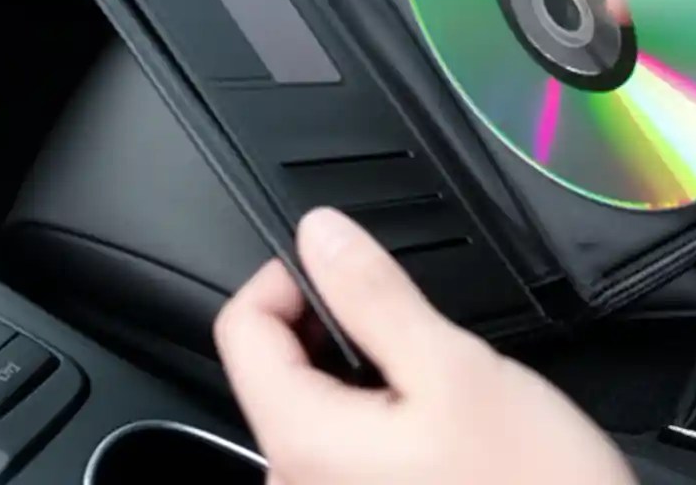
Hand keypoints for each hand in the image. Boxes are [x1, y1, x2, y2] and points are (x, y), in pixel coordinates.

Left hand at [214, 207, 635, 484]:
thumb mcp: (454, 368)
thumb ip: (373, 295)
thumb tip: (320, 235)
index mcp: (301, 443)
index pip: (241, 330)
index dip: (286, 278)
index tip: (339, 263)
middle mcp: (295, 484)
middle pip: (276, 367)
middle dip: (334, 328)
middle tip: (412, 330)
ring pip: (314, 403)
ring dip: (362, 371)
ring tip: (436, 385)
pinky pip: (340, 444)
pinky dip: (377, 412)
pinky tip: (435, 424)